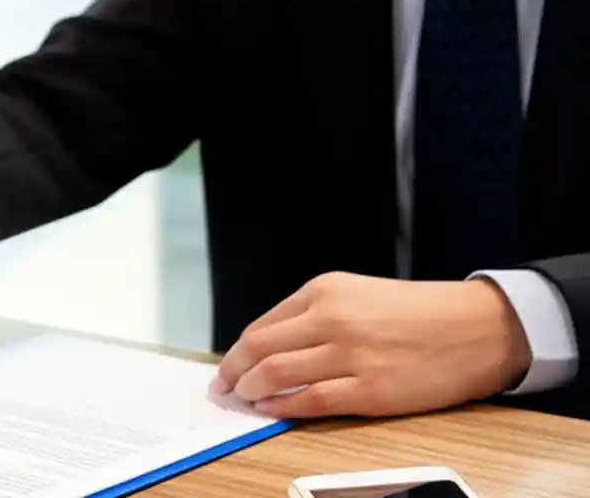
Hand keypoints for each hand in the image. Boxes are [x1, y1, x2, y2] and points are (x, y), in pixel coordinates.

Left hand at [211, 272, 530, 418]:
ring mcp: (349, 355)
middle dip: (233, 373)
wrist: (477, 327)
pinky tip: (274, 410)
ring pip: (275, 375)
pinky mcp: (369, 390)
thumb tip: (269, 348)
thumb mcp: (356, 294)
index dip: (237, 353)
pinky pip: (309, 402)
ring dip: (252, 392)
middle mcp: (331, 318)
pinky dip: (283, 408)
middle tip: (225, 388)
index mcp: (323, 291)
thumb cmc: (417, 313)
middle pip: (258, 349)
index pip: (260, 326)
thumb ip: (313, 316)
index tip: (228, 368)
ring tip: (248, 400)